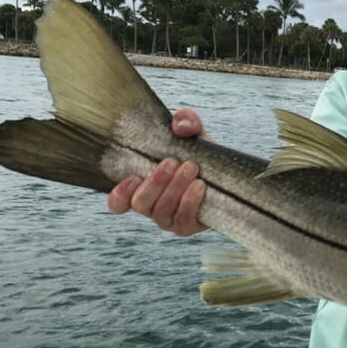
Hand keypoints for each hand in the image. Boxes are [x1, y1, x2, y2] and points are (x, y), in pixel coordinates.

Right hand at [106, 108, 209, 236]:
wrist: (228, 173)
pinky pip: (183, 220)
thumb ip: (185, 121)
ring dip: (175, 187)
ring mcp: (168, 219)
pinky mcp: (187, 226)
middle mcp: (151, 206)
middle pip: (141, 203)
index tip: (133, 178)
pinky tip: (200, 185)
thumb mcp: (193, 133)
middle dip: (155, 182)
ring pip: (161, 210)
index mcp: (142, 186)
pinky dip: (190, 201)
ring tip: (191, 168)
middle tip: (173, 162)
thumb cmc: (199, 154)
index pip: (118, 202)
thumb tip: (179, 127)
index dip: (119, 195)